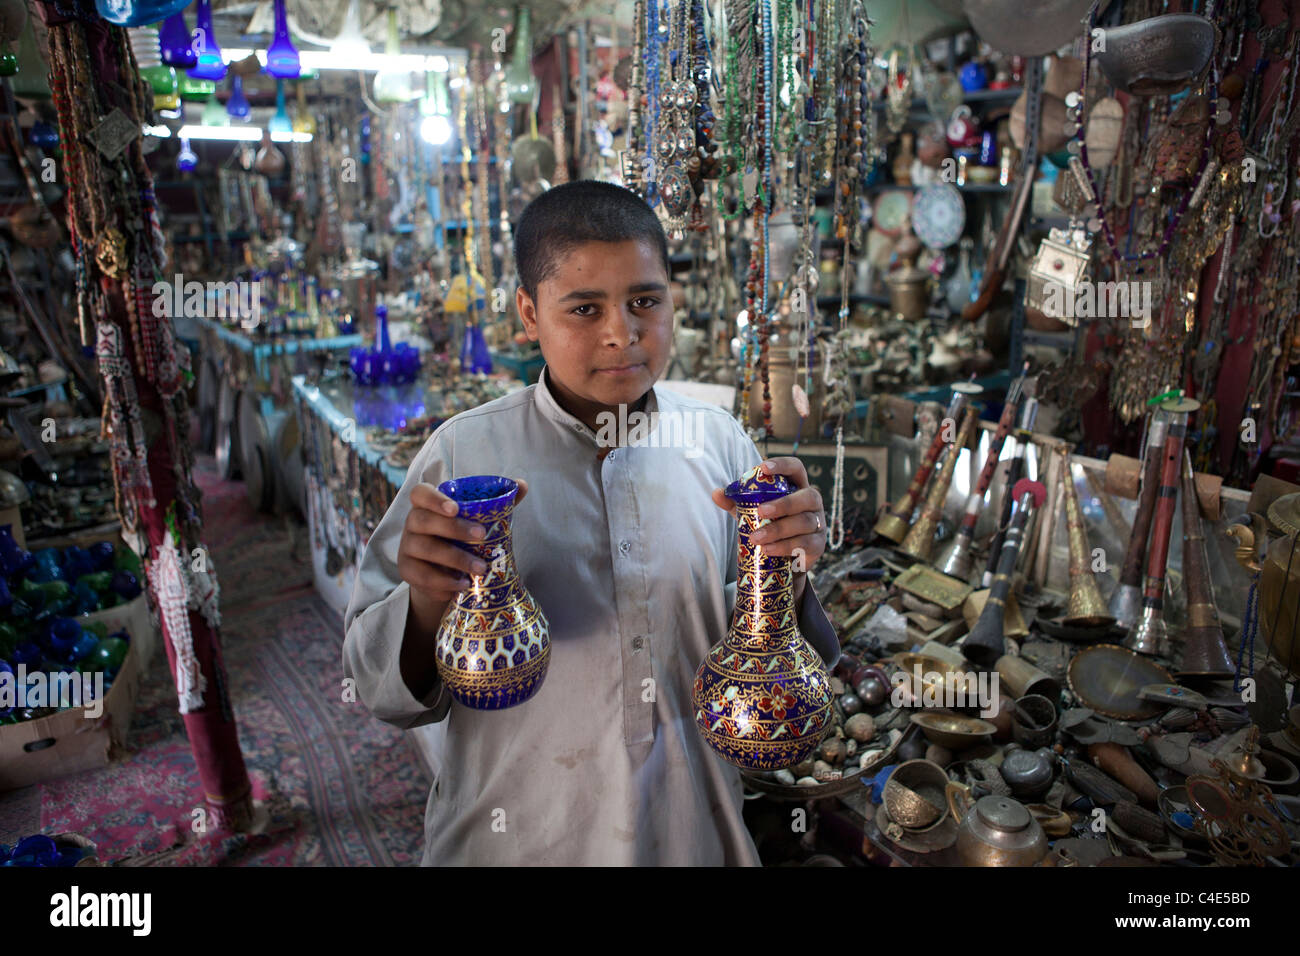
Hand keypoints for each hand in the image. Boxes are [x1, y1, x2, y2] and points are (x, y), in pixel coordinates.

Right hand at [398, 479, 529, 603]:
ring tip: (480, 569)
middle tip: (482, 536)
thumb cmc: (462, 537)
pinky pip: (422, 577)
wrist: (445, 572)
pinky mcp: (407, 571)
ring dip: (455, 559)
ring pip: (425, 549)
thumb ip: (498, 502)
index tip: (456, 508)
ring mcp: (407, 547)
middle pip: (423, 520)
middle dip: (454, 529)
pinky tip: (462, 585)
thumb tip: (522, 484)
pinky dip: (443, 582)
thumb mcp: (478, 520)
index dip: (434, 499)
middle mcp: (413, 523)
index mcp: (427, 505)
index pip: (421, 493)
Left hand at [712, 458, 824, 598]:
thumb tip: (716, 493)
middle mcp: (812, 503)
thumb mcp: (752, 513)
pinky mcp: (818, 545)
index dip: (783, 465)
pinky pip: (806, 543)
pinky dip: (785, 546)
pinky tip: (768, 550)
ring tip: (756, 538)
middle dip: (784, 504)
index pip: (796, 468)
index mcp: (797, 487)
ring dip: (779, 530)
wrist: (786, 559)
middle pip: (807, 497)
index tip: (764, 468)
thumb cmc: (770, 526)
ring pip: (804, 522)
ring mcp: (819, 524)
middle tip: (760, 511)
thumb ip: (736, 503)